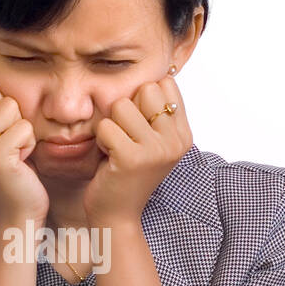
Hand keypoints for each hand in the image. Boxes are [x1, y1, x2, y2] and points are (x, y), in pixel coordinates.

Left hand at [81, 76, 191, 224]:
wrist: (117, 216)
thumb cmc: (128, 174)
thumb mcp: (153, 142)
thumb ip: (158, 111)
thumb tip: (164, 69)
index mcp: (183, 134)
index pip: (164, 83)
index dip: (142, 100)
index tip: (139, 129)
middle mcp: (176, 141)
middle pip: (144, 89)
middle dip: (126, 111)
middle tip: (126, 140)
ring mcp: (156, 150)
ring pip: (121, 106)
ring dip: (111, 126)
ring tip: (117, 150)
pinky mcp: (132, 158)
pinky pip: (106, 126)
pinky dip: (101, 141)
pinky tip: (109, 160)